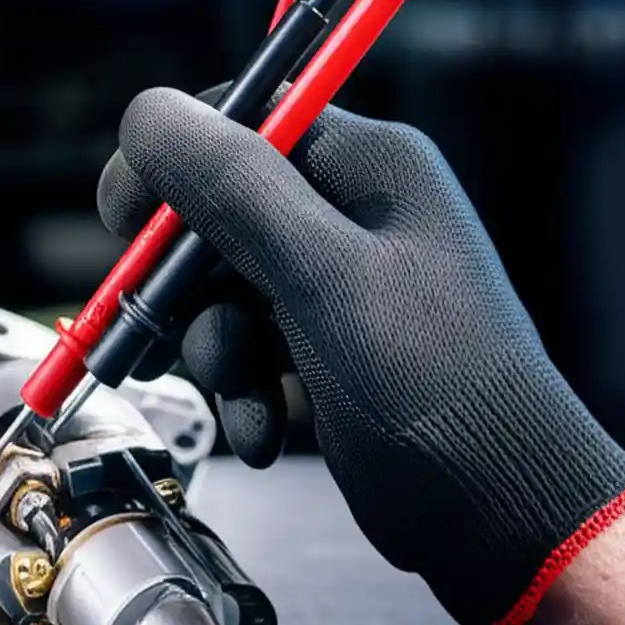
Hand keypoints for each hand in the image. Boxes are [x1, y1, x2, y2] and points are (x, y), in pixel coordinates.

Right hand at [97, 85, 624, 623]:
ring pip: (220, 285)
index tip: (129, 221)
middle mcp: (349, 211)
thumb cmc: (433, 386)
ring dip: (209, 345)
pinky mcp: (322, 342)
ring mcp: (335, 280)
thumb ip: (235, 188)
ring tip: (238, 389)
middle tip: (150, 322)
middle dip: (181, 278)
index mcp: (366, 165)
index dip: (173, 165)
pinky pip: (247, 344)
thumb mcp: (322, 276)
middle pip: (217, 209)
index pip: (241, 119)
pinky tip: (262, 426)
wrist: (495, 510)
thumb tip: (150, 114)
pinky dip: (241, 388)